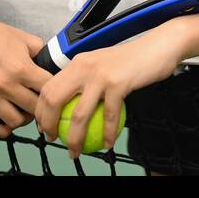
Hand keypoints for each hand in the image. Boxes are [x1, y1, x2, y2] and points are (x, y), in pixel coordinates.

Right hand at [0, 11, 48, 137]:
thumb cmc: (1, 37)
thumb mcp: (29, 40)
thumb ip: (45, 56)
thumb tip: (60, 71)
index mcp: (21, 68)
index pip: (47, 90)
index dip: (56, 91)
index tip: (57, 91)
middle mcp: (4, 84)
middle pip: (34, 109)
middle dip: (42, 107)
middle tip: (43, 103)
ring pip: (15, 121)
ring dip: (24, 119)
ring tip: (26, 109)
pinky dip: (2, 130)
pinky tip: (9, 123)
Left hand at [35, 23, 186, 158]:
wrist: (158, 46)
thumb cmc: (132, 59)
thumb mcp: (102, 64)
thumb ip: (85, 79)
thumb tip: (70, 104)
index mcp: (77, 63)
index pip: (48, 88)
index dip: (40, 111)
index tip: (44, 127)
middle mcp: (84, 67)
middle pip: (53, 100)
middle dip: (48, 125)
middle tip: (53, 140)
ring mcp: (100, 75)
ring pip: (78, 115)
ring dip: (74, 139)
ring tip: (75, 151)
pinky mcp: (118, 84)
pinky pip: (108, 116)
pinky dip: (107, 133)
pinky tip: (107, 144)